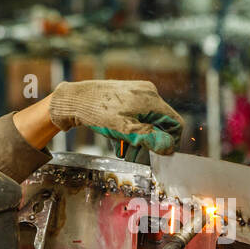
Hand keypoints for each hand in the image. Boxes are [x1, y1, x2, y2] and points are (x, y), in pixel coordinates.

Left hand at [48, 80, 183, 154]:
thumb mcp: (125, 130)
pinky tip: (118, 140)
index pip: (175, 123)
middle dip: (149, 142)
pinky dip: (131, 130)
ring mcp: (138, 93)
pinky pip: (138, 117)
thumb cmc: (98, 113)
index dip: (170, 141)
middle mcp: (148, 93)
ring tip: (123, 150)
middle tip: (135, 155)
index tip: (159, 155)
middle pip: (161, 123)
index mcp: (151, 99)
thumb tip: (169, 148)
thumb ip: (149, 139)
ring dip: (138, 139)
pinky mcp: (128, 95)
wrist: (74, 100)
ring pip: (148, 122)